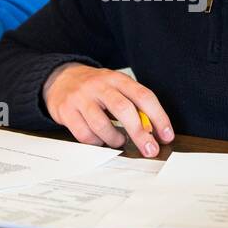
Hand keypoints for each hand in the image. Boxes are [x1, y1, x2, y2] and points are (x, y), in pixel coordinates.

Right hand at [43, 63, 174, 157]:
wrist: (60, 79)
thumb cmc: (95, 88)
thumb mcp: (116, 87)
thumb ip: (133, 104)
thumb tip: (154, 131)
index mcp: (117, 79)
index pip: (143, 96)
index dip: (158, 117)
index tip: (167, 135)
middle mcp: (99, 85)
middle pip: (123, 109)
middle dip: (140, 134)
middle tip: (150, 149)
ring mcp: (80, 97)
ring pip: (101, 124)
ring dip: (115, 139)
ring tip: (119, 141)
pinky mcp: (66, 111)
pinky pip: (84, 134)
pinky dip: (96, 142)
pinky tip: (100, 139)